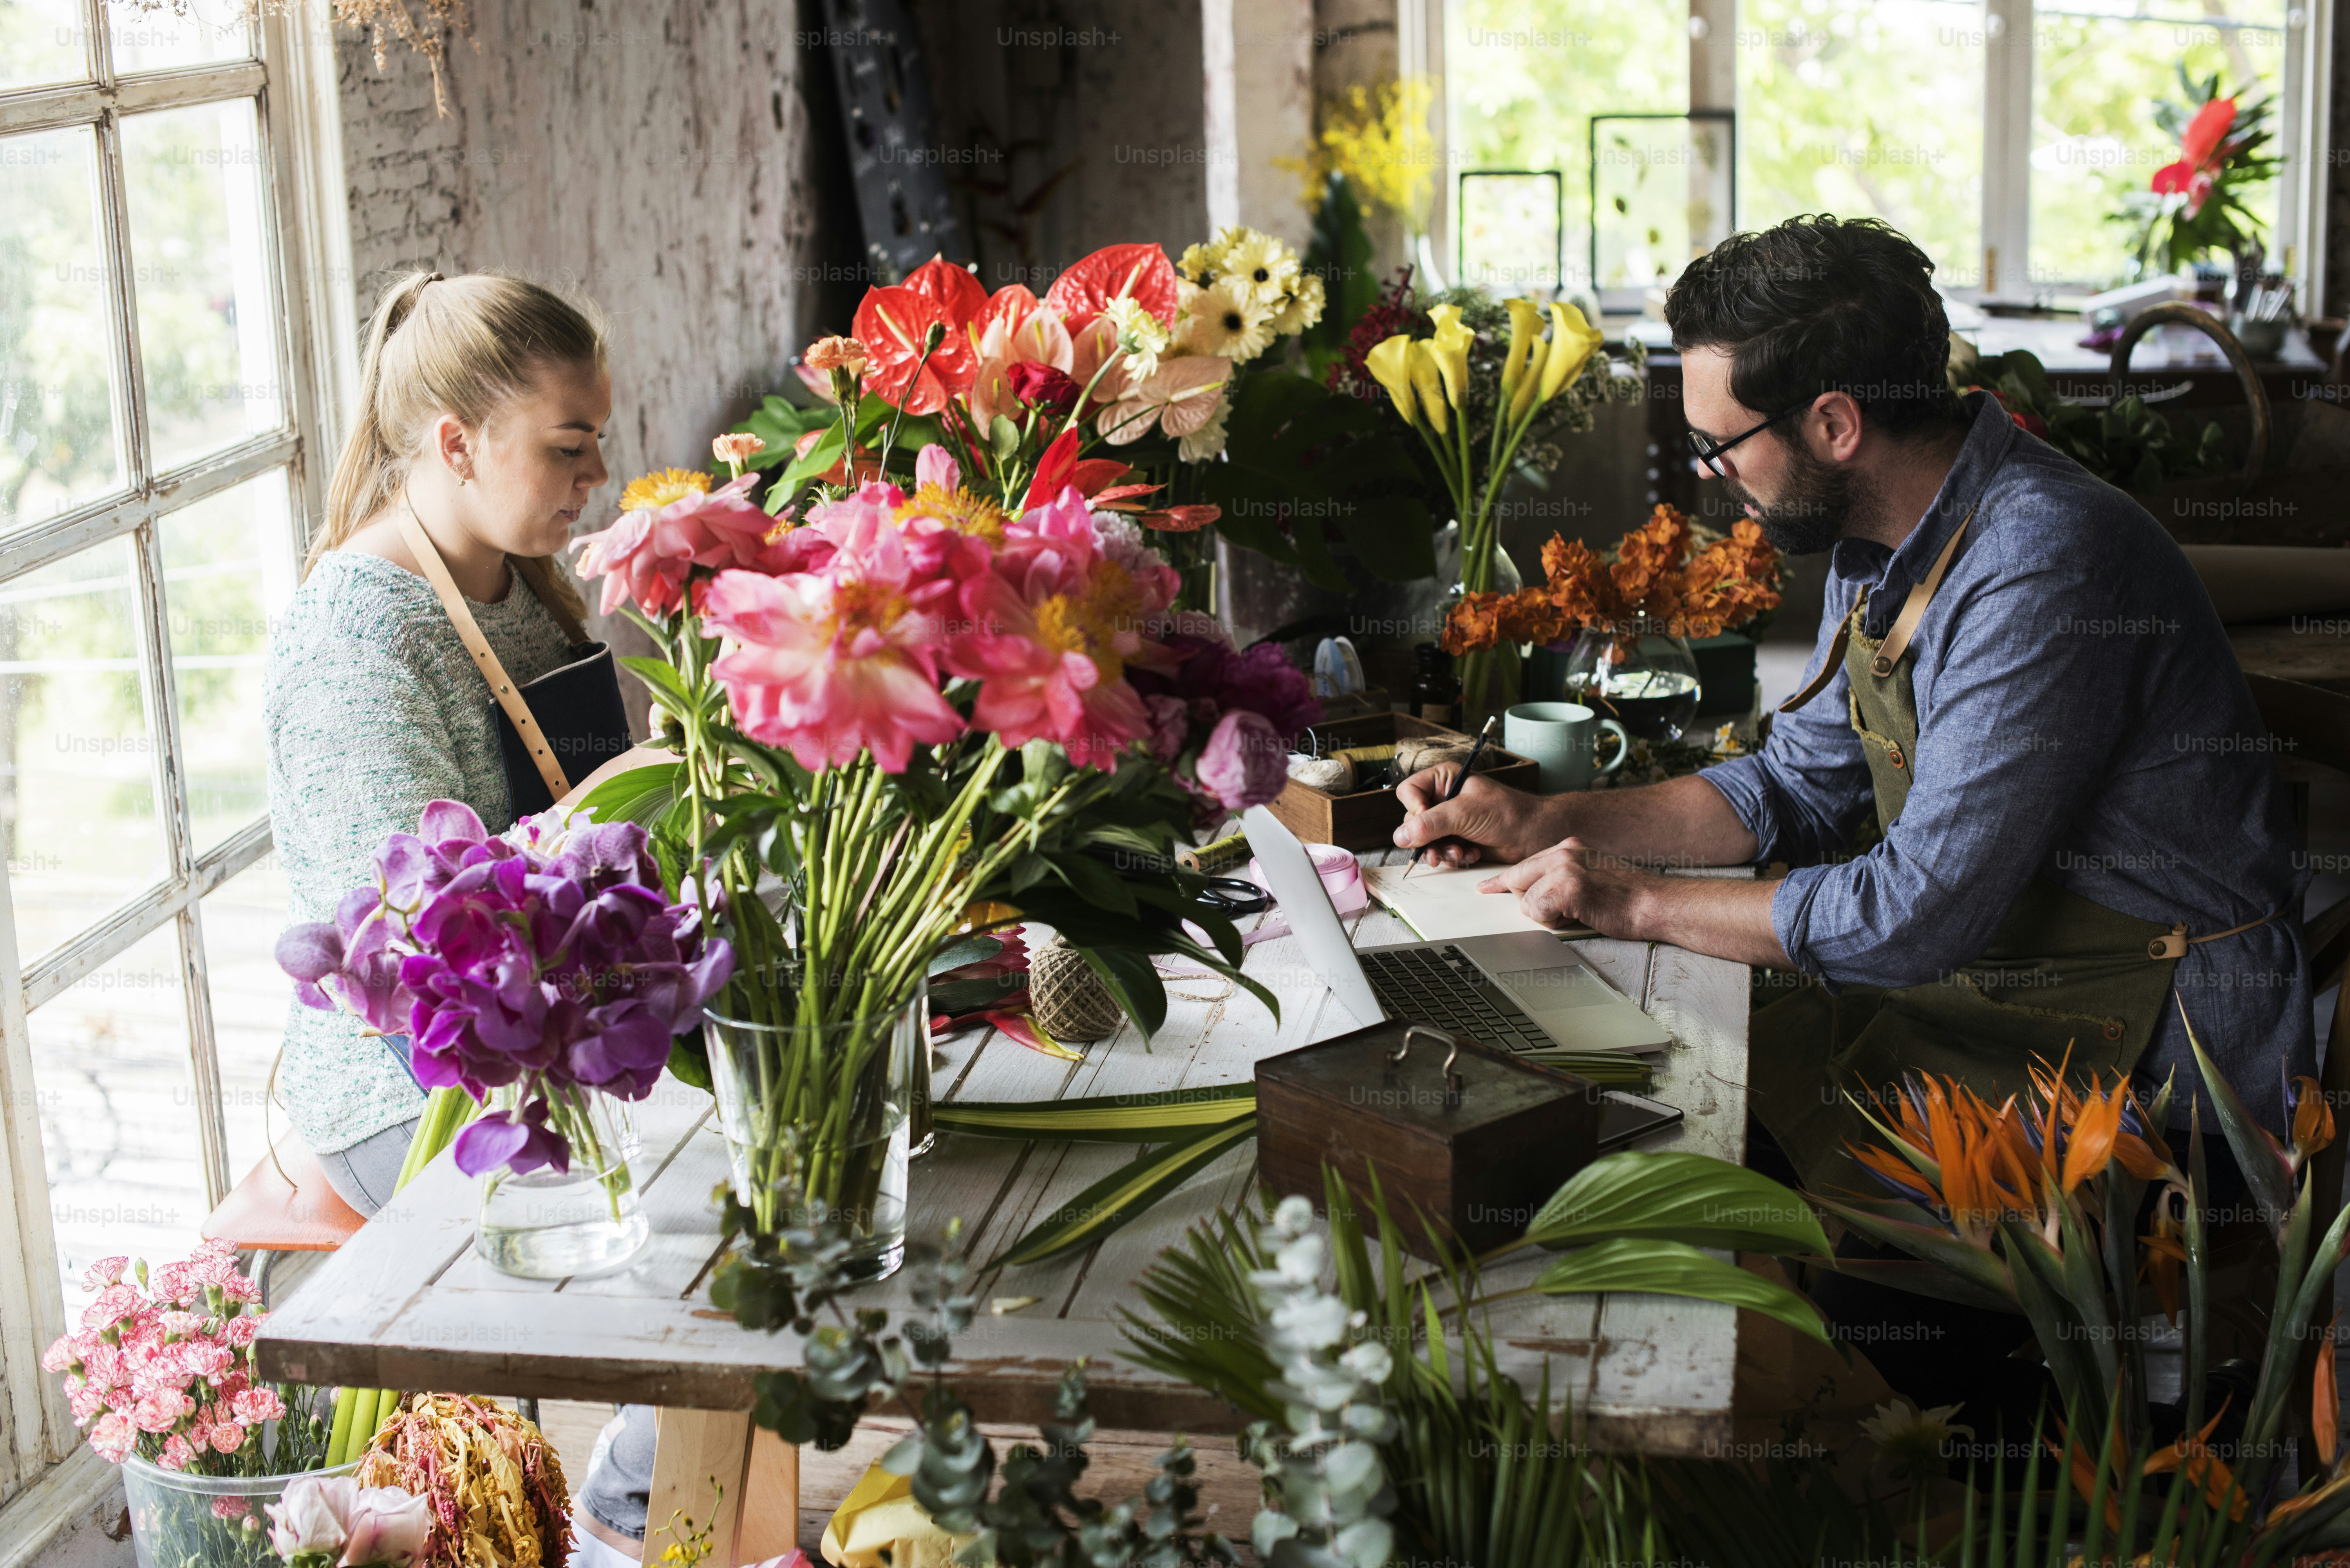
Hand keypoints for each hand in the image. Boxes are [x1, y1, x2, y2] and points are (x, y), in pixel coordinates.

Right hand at [1391, 768, 1560, 865]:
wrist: (1532, 835)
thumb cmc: (1506, 812)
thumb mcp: (1465, 813)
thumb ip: (1431, 824)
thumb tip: (1400, 836)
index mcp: (1443, 779)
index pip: (1409, 792)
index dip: (1414, 809)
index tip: (1426, 823)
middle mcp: (1442, 799)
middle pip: (1412, 820)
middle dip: (1427, 838)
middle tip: (1440, 848)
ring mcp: (1448, 821)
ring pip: (1423, 840)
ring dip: (1439, 851)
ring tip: (1459, 853)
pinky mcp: (1455, 839)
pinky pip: (1438, 851)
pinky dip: (1452, 857)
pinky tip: (1470, 854)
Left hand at [1475, 837, 1656, 934]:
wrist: (1652, 903)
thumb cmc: (1624, 898)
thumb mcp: (1588, 876)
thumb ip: (1560, 877)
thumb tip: (1532, 892)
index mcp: (1567, 847)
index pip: (1523, 864)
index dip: (1503, 880)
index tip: (1486, 887)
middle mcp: (1563, 852)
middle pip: (1517, 880)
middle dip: (1529, 902)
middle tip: (1563, 909)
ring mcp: (1564, 868)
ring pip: (1526, 901)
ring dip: (1548, 915)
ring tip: (1579, 911)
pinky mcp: (1568, 887)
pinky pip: (1538, 912)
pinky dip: (1555, 922)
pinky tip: (1579, 915)